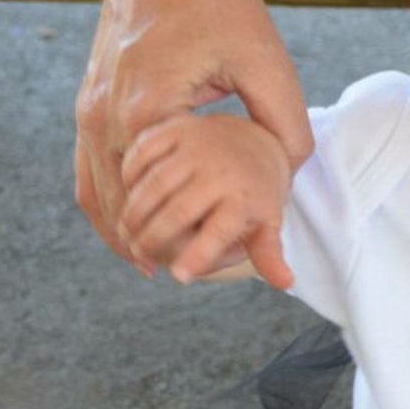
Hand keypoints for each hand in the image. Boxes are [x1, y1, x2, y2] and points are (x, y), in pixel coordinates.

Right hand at [75, 0, 310, 288]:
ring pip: (98, 197)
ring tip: (163, 265)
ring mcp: (88, 108)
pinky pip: (88, 170)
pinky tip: (129, 227)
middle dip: (162, 246)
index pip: (165, 206)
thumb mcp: (267, 63)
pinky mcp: (88, 98)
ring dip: (129, 233)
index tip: (229, 262)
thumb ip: (285, 127)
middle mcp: (105, 116)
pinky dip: (107, 204)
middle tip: (199, 273)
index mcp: (147, 113)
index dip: (197, 239)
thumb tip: (288, 180)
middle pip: (126, 212)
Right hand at [120, 112, 292, 284]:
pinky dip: (127, 176)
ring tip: (126, 234)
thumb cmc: (255, 188)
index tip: (179, 277)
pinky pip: (140, 154)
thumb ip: (268, 251)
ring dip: (133, 214)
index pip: (220, 230)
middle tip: (141, 257)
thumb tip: (285, 283)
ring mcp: (195, 143)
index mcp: (244, 193)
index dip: (198, 255)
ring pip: (151, 185)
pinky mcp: (174, 125)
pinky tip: (124, 196)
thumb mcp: (267, 218)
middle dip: (153, 240)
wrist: (253, 132)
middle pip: (176, 212)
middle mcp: (220, 166)